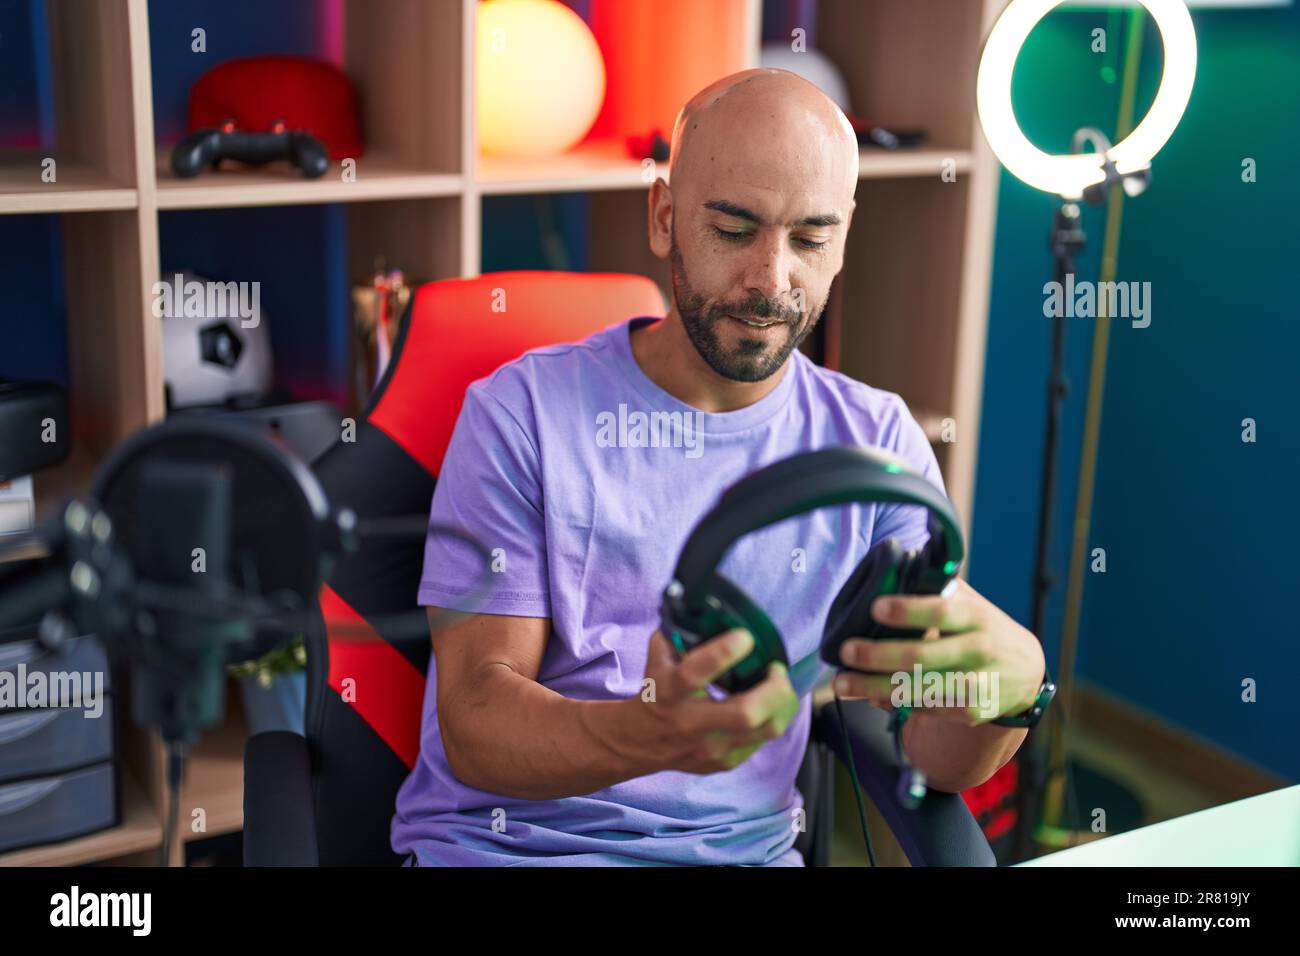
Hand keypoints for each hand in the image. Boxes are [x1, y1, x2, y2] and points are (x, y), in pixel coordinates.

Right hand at [630, 628, 799, 773]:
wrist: (639, 743)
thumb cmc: (655, 693)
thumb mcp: (657, 661)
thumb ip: (676, 635)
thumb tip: (701, 607)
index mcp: (669, 692)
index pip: (694, 673)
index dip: (723, 653)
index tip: (746, 637)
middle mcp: (690, 723)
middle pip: (746, 713)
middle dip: (774, 689)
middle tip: (776, 669)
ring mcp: (709, 747)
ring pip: (765, 730)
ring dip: (783, 704)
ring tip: (781, 685)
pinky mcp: (724, 762)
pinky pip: (762, 740)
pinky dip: (772, 718)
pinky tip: (769, 705)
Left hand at [831, 579, 1044, 726]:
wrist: (1026, 671)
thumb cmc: (984, 628)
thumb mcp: (971, 602)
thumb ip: (937, 587)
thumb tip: (893, 566)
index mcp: (975, 616)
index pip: (940, 611)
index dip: (907, 610)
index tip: (875, 607)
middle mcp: (978, 650)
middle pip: (922, 656)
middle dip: (878, 655)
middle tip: (846, 652)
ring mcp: (975, 685)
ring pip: (919, 689)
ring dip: (875, 688)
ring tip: (842, 684)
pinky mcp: (970, 712)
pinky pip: (924, 708)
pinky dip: (893, 703)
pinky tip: (869, 696)